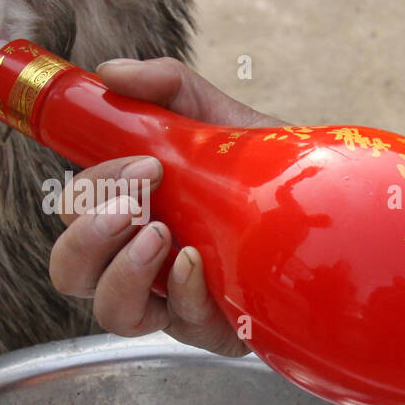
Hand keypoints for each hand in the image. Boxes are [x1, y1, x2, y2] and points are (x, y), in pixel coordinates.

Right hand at [48, 57, 281, 355]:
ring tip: (162, 235)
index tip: (142, 165)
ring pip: (110, 312)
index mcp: (128, 214)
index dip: (89, 192)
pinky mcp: (217, 331)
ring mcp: (174, 302)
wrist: (334, 203)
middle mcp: (140, 262)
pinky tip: (198, 263)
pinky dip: (181, 292)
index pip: (73, 213)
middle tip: (135, 205)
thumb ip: (166, 87)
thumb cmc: (265, 166)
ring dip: (122, 272)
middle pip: (69, 270)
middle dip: (88, 236)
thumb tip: (111, 73)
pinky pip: (181, 326)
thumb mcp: (217, 117)